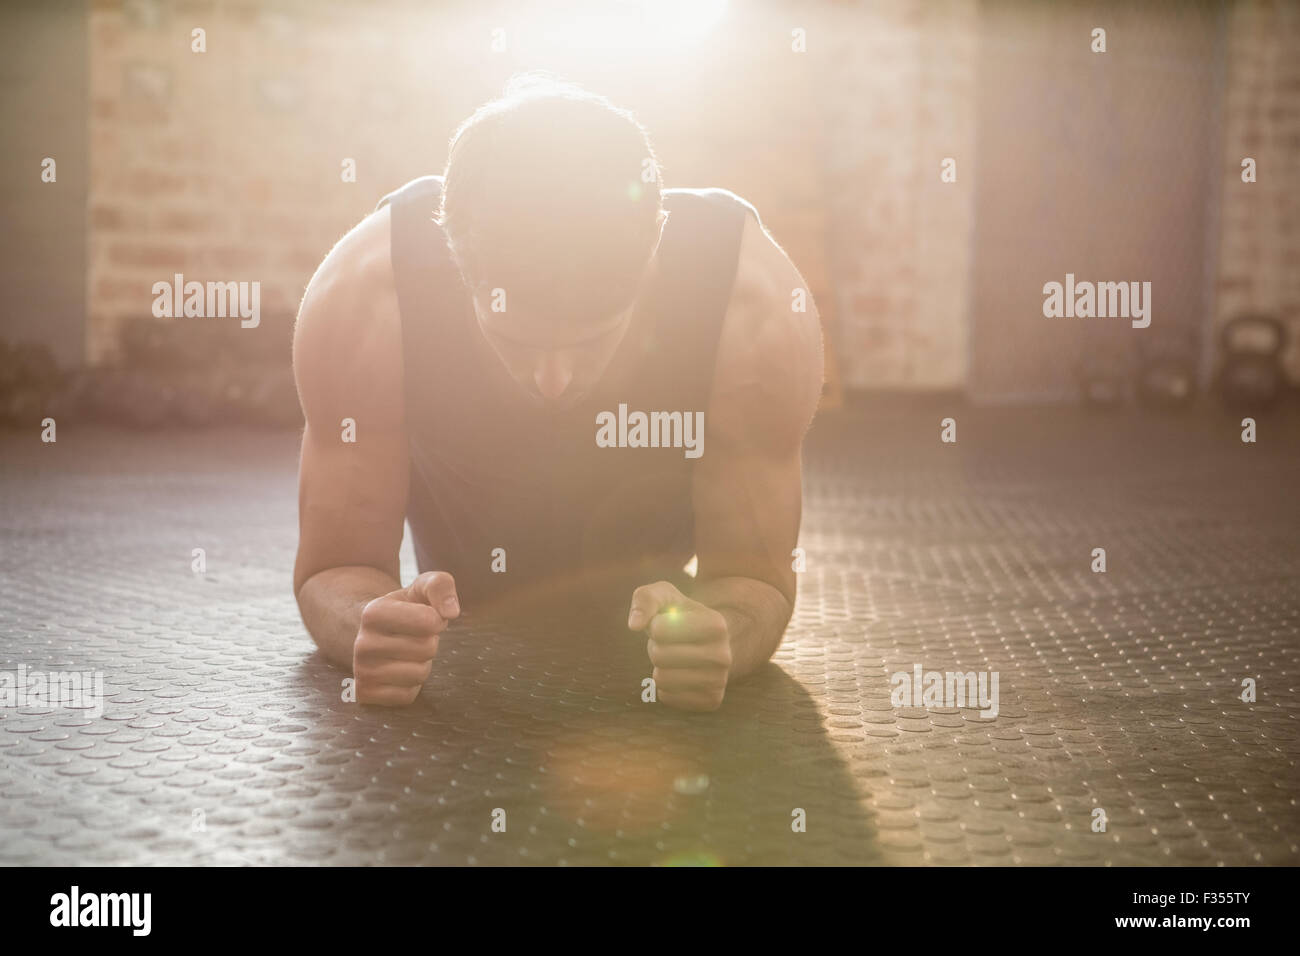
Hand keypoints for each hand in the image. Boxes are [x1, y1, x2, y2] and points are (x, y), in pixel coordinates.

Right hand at [353, 571, 459, 705]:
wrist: (375, 634)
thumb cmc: (407, 608)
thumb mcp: (421, 587)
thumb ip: (440, 586)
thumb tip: (451, 612)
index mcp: (372, 613)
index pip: (429, 621)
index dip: (436, 619)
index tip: (425, 615)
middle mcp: (362, 643)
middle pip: (427, 649)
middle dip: (429, 641)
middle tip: (415, 636)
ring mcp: (361, 671)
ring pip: (419, 674)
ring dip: (422, 663)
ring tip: (408, 652)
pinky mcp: (366, 694)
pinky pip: (408, 695)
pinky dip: (412, 685)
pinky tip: (400, 670)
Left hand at [627, 580, 731, 711]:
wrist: (711, 642)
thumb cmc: (681, 615)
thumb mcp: (665, 596)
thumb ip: (646, 599)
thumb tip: (635, 625)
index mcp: (716, 625)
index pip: (660, 629)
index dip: (655, 625)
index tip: (669, 623)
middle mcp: (723, 656)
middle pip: (659, 656)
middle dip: (656, 647)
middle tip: (670, 643)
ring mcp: (720, 681)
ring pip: (661, 679)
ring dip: (660, 667)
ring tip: (675, 658)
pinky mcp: (711, 701)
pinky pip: (666, 697)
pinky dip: (665, 685)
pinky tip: (680, 674)